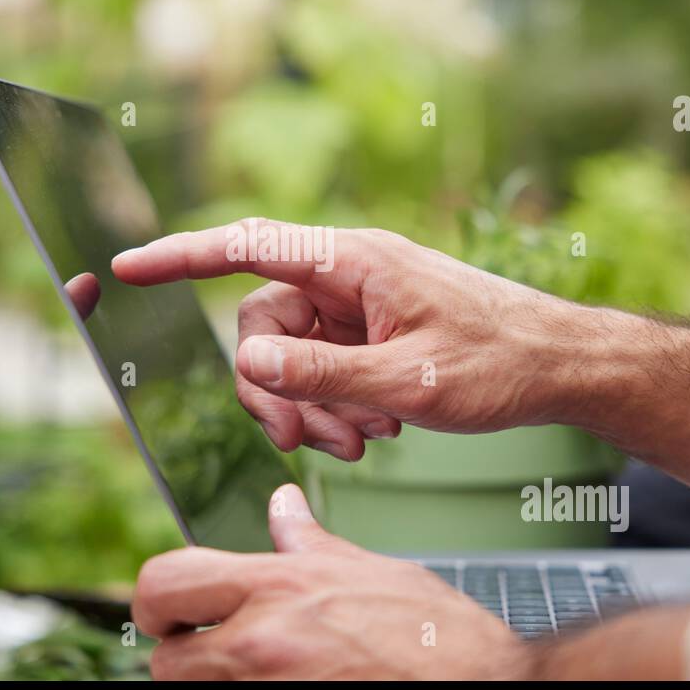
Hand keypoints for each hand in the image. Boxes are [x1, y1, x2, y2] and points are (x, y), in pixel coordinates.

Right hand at [113, 218, 583, 459]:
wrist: (563, 367)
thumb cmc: (500, 360)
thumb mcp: (410, 379)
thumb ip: (322, 374)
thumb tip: (246, 364)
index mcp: (351, 261)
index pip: (246, 247)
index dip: (180, 256)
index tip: (126, 266)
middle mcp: (346, 277)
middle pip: (261, 326)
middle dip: (273, 390)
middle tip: (303, 442)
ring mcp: (358, 307)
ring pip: (291, 358)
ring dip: (311, 407)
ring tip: (363, 441)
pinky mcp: (371, 335)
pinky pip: (323, 370)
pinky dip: (336, 407)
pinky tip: (380, 430)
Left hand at [133, 484, 528, 679]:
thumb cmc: (438, 638)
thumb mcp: (369, 571)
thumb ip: (308, 541)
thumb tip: (282, 506)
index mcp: (280, 586)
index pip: (166, 582)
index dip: (157, 603)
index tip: (172, 614)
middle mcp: (263, 640)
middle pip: (164, 659)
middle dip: (183, 657)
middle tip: (212, 654)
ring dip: (215, 687)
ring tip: (262, 674)